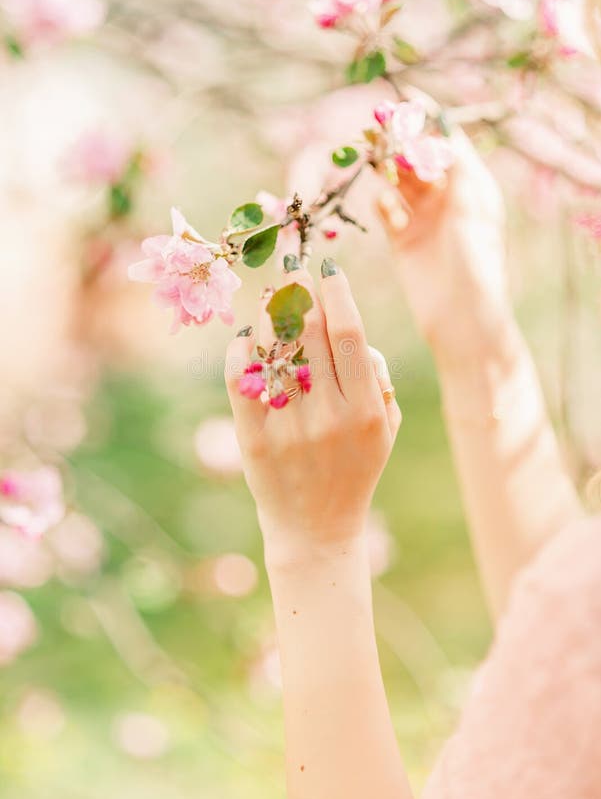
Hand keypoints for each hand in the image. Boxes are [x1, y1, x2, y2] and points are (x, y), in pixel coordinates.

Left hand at [225, 260, 400, 565]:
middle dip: (300, 290)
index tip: (327, 268)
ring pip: (272, 348)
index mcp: (366, 410)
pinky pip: (240, 377)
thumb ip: (377, 376)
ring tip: (273, 298)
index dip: (336, 291)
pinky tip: (249, 337)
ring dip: (271, 313)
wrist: (316, 530)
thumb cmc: (355, 469)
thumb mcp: (386, 428)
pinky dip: (240, 347)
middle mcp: (328, 416)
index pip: (349, 332)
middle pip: (309, 331)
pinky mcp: (254, 439)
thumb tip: (345, 323)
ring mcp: (288, 428)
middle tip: (293, 270)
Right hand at [376, 130, 516, 367]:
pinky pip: (387, 211)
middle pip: (420, 159)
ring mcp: (424, 220)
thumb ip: (456, 165)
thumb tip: (442, 126)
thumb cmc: (475, 263)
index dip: (428, 120)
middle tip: (378, 127)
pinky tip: (382, 203)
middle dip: (401, 142)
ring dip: (387, 168)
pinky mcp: (402, 241)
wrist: (460, 318)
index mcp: (472, 187)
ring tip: (372, 157)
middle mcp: (448, 200)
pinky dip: (382, 202)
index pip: (448, 143)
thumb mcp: (472, 208)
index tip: (406, 98)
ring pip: (400, 182)